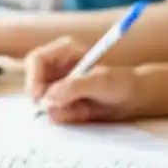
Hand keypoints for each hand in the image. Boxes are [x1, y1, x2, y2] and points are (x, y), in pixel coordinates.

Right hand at [24, 37, 139, 123]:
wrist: (133, 97)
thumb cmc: (121, 82)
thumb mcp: (101, 82)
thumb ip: (74, 88)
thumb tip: (48, 99)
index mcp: (64, 50)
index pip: (36, 60)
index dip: (33, 78)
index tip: (39, 97)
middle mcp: (57, 67)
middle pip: (33, 82)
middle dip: (42, 99)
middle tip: (56, 111)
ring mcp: (58, 84)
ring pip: (42, 100)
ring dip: (58, 109)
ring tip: (82, 109)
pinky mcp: (62, 101)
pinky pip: (53, 112)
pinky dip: (65, 116)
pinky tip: (83, 113)